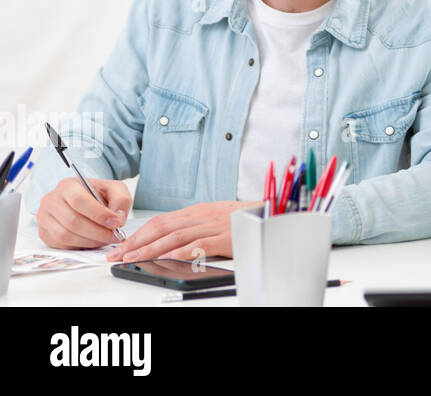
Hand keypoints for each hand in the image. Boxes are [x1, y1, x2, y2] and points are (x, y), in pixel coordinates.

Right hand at [37, 177, 132, 249]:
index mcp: (67, 185)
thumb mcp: (115, 189)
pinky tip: (93, 241)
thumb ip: (121, 200)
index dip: (98, 214)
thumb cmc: (98, 194)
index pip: (79, 201)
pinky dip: (80, 246)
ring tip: (105, 239)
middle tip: (114, 236)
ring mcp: (44, 218)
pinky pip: (61, 245)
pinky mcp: (44, 233)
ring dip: (89, 241)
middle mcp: (51, 200)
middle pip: (72, 221)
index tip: (115, 223)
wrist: (84, 200)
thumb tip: (118, 218)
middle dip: (97, 232)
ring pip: (65, 235)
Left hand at [105, 201, 259, 263]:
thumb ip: (194, 227)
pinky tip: (168, 257)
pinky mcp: (227, 237)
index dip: (138, 234)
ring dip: (151, 248)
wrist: (273, 213)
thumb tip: (168, 242)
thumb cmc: (244, 219)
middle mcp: (203, 215)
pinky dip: (183, 251)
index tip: (121, 247)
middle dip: (137, 242)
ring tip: (133, 258)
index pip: (160, 221)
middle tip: (117, 255)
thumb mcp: (216, 219)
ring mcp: (214, 225)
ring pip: (176, 236)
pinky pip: (201, 244)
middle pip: (162, 228)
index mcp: (198, 211)